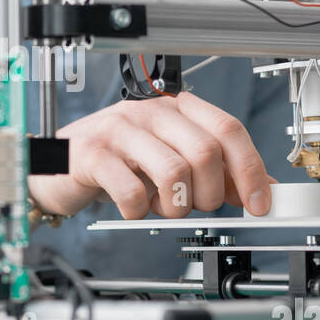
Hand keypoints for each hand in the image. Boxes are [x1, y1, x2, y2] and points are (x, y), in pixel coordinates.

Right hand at [27, 90, 277, 219]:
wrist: (57, 163)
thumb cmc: (117, 161)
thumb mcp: (170, 161)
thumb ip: (215, 173)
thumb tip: (263, 189)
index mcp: (176, 109)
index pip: (228, 129)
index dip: (250, 170)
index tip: (260, 203)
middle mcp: (151, 112)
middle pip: (206, 151)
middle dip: (210, 193)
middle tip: (197, 207)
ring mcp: (120, 130)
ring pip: (173, 171)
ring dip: (176, 205)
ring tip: (162, 207)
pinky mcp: (94, 155)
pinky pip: (132, 191)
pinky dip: (140, 211)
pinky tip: (133, 207)